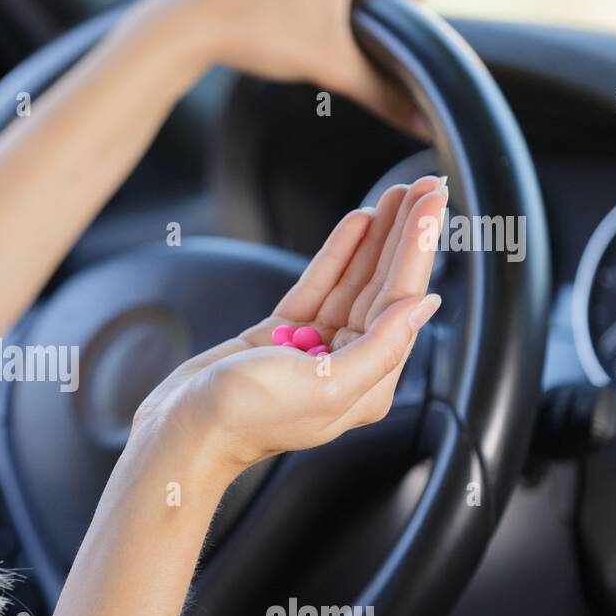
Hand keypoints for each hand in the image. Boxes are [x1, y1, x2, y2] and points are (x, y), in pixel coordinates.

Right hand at [132, 175, 447, 474]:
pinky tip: (356, 224)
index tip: (431, 204)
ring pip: (354, 282)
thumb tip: (424, 305)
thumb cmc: (246, 417)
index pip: (400, 303)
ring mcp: (314, 348)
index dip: (417, 249)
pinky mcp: (281, 335)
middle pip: (383, 288)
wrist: (184, 427)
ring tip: (394, 196)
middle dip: (404, 236)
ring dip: (375, 238)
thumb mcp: (323, 387)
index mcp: (367, 384)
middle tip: (423, 188)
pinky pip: (319, 286)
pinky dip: (337, 254)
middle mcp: (347, 364)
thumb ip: (380, 347)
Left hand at [146, 0, 427, 136]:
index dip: (407, 22)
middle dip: (364, 13)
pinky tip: (276, 19)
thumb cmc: (257, 32)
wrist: (185, 20)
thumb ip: (380, 92)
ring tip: (306, 35)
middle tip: (345, 49)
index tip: (390, 52)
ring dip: (329, 2)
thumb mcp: (328, 65)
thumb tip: (419, 122)